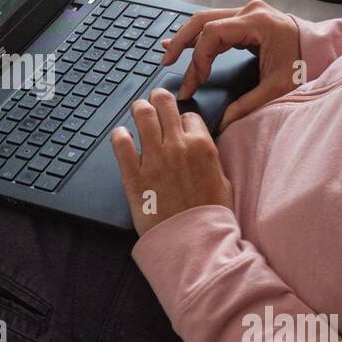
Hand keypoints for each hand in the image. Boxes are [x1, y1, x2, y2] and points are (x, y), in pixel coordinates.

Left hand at [111, 88, 233, 235]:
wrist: (193, 241)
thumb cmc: (209, 216)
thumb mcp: (222, 181)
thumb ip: (210, 158)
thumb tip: (202, 147)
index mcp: (202, 146)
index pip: (189, 115)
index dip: (182, 120)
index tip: (178, 126)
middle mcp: (178, 146)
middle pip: (164, 103)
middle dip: (158, 99)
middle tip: (154, 102)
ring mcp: (154, 158)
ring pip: (142, 114)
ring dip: (139, 109)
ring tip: (137, 112)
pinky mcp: (133, 174)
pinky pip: (121, 142)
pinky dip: (119, 135)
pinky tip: (122, 137)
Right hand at [162, 0, 302, 130]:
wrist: (323, 49)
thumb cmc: (306, 64)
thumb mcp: (279, 88)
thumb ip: (249, 104)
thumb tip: (225, 122)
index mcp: (258, 23)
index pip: (213, 34)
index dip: (199, 58)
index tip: (196, 82)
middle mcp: (250, 12)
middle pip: (203, 21)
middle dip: (182, 42)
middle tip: (167, 62)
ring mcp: (248, 13)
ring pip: (206, 20)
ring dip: (187, 38)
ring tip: (168, 54)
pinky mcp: (247, 19)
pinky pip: (216, 25)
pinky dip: (199, 36)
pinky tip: (181, 42)